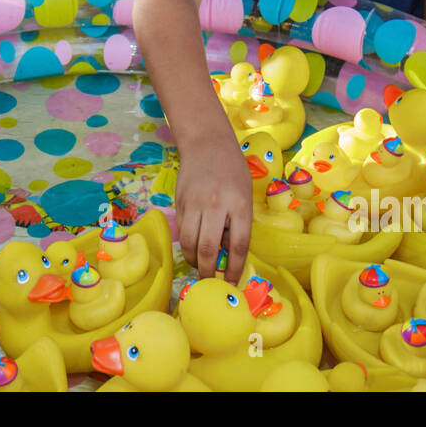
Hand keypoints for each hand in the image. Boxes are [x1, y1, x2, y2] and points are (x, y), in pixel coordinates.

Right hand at [175, 134, 251, 282]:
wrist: (206, 144)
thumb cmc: (232, 171)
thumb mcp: (244, 195)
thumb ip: (237, 223)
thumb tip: (227, 254)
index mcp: (239, 205)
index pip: (238, 245)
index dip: (234, 268)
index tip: (231, 281)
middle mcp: (217, 205)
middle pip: (208, 247)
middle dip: (208, 270)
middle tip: (209, 282)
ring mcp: (195, 203)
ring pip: (190, 242)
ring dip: (193, 260)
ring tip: (198, 266)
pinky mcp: (180, 202)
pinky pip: (182, 230)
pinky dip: (187, 243)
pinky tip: (192, 247)